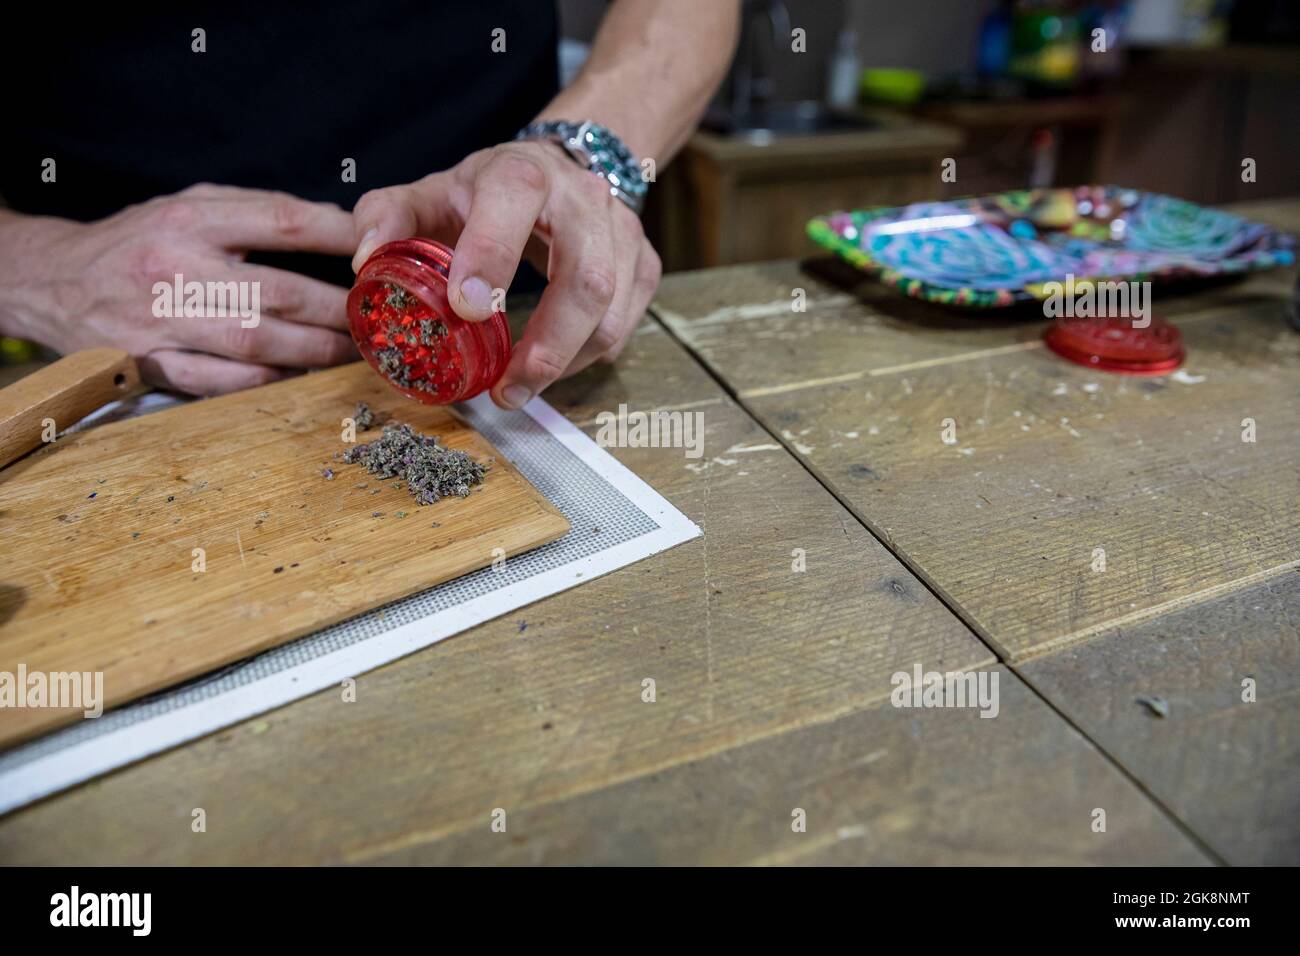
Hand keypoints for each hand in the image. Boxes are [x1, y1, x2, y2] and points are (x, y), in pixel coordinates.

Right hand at [0, 184, 357, 394]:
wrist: (51, 280)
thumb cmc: (139, 241)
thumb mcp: (189, 205)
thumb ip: (257, 212)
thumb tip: (337, 225)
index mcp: (191, 220)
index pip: (282, 222)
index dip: (340, 238)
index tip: (381, 254)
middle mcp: (176, 268)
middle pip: (280, 292)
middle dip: (339, 310)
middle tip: (378, 320)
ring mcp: (161, 320)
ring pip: (258, 342)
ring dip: (315, 352)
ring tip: (352, 352)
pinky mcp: (150, 362)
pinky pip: (222, 381)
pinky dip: (267, 381)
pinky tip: (297, 376)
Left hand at [351, 139, 661, 409]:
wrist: (560, 168)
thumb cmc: (488, 192)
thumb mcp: (431, 192)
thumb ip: (387, 218)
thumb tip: (365, 263)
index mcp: (523, 174)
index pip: (513, 204)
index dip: (492, 255)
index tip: (467, 310)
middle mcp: (583, 199)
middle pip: (585, 278)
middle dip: (547, 344)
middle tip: (506, 389)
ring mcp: (621, 233)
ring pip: (611, 311)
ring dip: (566, 362)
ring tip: (520, 388)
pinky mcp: (643, 264)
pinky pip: (624, 325)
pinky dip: (587, 357)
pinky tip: (552, 365)